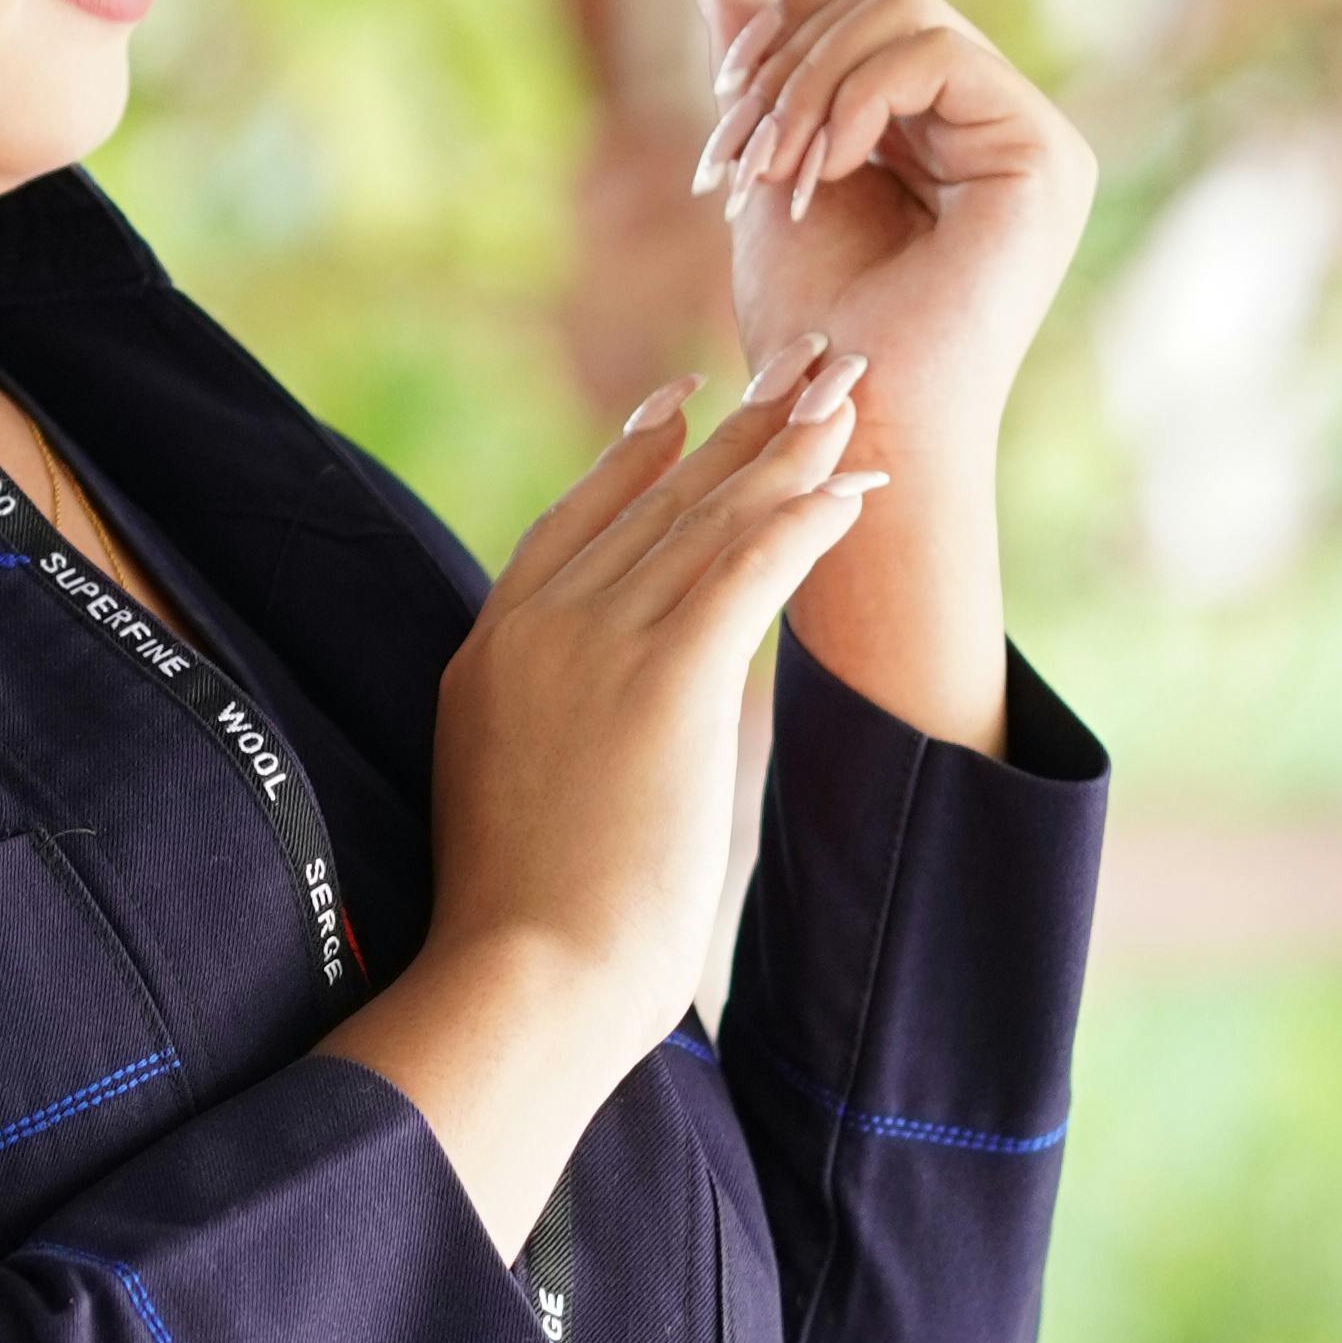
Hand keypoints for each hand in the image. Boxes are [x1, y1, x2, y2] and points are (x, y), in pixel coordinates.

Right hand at [330, 334, 879, 1255]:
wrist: (523, 981)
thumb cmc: (522, 939)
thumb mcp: (507, 807)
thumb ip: (544, 743)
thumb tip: (594, 755)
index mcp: (489, 656)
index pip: (571, 524)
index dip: (633, 458)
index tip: (678, 402)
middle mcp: (538, 628)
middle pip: (653, 500)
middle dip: (739, 426)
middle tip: (802, 361)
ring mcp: (596, 644)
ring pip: (708, 518)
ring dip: (789, 451)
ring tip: (849, 397)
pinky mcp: (664, 676)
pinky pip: (747, 565)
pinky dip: (805, 518)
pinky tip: (853, 485)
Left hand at [688, 0, 1093, 459]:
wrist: (850, 425)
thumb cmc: (813, 332)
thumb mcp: (767, 167)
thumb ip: (757, 63)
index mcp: (943, 124)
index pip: (859, 10)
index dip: (774, 46)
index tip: (721, 144)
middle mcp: (998, 122)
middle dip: (783, 64)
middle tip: (735, 163)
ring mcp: (1031, 136)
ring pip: (907, 8)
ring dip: (808, 83)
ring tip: (772, 174)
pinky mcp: (1044, 156)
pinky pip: (938, 53)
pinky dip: (855, 98)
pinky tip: (824, 173)